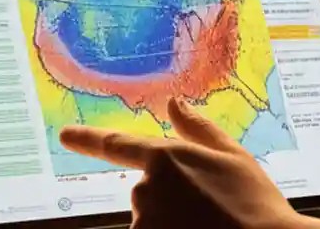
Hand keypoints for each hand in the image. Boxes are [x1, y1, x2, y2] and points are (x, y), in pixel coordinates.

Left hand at [59, 98, 319, 228]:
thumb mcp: (234, 157)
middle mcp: (147, 188)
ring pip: (150, 217)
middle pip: (146, 189)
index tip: (64, 134)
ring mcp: (144, 220)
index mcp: (166, 157)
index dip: (87, 139)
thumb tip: (175, 103)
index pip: (117, 144)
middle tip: (210, 206)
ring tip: (209, 222)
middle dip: (170, 196)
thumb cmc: (255, 203)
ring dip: (172, 219)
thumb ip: (198, 129)